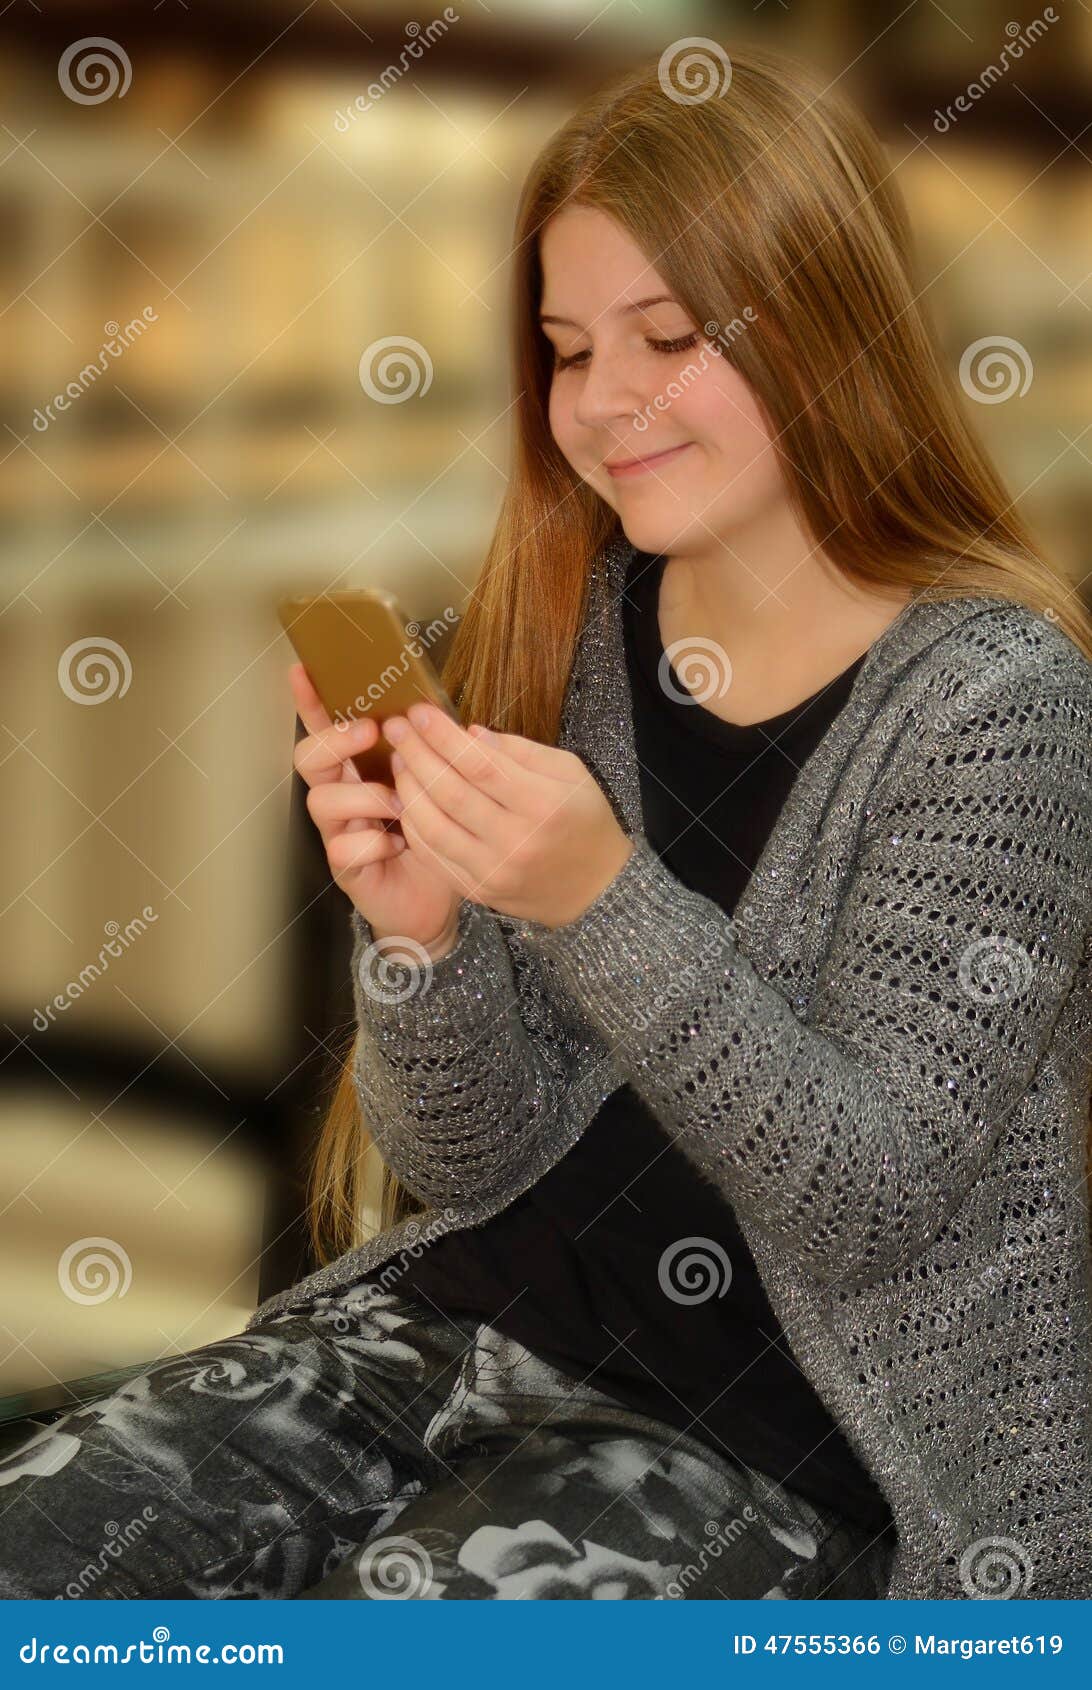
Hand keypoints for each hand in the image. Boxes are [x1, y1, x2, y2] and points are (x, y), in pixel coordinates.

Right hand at [288, 664, 461, 957]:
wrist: (438, 900)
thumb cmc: (435, 837)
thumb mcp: (435, 786)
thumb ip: (425, 753)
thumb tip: (429, 712)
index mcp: (359, 769)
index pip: (328, 728)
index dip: (312, 701)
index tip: (303, 669)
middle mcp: (341, 796)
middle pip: (308, 757)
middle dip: (334, 741)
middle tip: (369, 732)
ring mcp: (338, 832)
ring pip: (322, 800)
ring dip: (364, 797)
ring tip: (399, 807)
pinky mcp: (346, 867)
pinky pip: (344, 848)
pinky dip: (372, 844)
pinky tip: (395, 847)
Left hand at [381, 702, 634, 928]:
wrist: (595, 888)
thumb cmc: (584, 819)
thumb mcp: (568, 772)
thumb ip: (518, 750)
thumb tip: (466, 732)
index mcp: (543, 804)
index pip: (480, 764)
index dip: (442, 737)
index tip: (418, 713)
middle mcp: (516, 840)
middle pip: (450, 793)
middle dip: (416, 755)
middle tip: (396, 729)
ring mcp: (493, 871)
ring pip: (433, 826)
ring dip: (408, 789)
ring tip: (400, 760)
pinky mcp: (478, 891)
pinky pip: (433, 855)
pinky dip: (414, 824)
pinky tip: (408, 799)